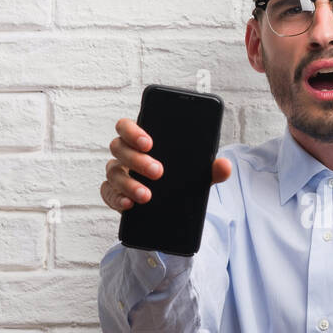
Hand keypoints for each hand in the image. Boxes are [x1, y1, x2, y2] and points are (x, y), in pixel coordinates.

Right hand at [101, 117, 231, 211]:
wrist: (171, 206)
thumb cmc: (180, 178)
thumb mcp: (197, 174)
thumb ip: (210, 168)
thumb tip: (224, 166)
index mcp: (141, 141)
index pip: (126, 126)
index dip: (133, 131)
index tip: (149, 142)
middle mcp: (125, 154)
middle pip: (119, 148)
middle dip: (138, 160)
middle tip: (158, 171)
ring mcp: (117, 173)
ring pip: (113, 172)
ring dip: (129, 183)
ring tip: (147, 195)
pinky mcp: (114, 194)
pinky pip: (107, 194)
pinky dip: (117, 199)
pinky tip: (129, 205)